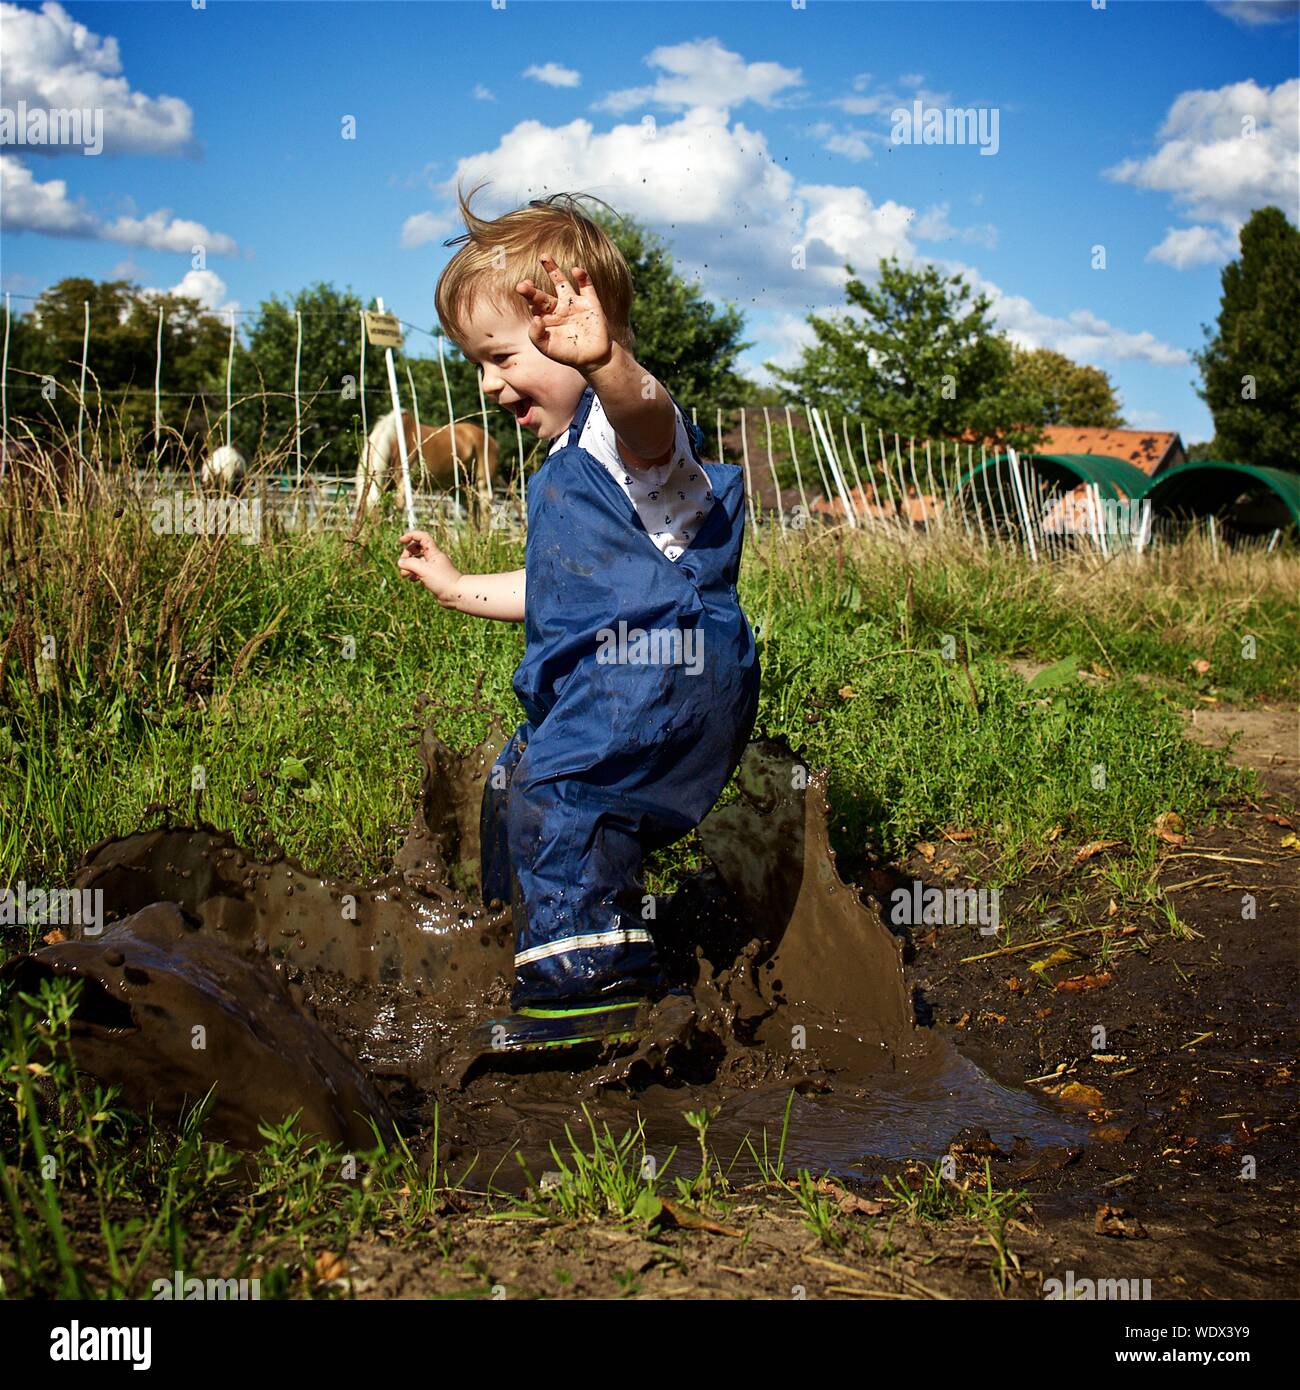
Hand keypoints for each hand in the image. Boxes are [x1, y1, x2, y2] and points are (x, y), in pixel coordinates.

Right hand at [398, 530, 461, 605]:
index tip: (401, 541)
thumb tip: (400, 562)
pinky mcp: (432, 577)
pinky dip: (414, 574)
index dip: (410, 536)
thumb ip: (410, 564)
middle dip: (407, 555)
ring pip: (417, 561)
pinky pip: (420, 572)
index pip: (421, 537)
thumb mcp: (424, 570)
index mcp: (433, 552)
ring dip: (408, 566)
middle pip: (416, 549)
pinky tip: (413, 580)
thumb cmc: (443, 580)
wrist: (456, 594)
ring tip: (404, 574)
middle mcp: (433, 558)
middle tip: (403, 564)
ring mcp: (433, 567)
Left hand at [515, 253, 612, 371]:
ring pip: (562, 282)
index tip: (522, 289)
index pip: (534, 304)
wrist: (594, 358)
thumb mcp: (547, 348)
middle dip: (532, 289)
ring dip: (553, 269)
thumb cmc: (568, 354)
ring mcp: (575, 304)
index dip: (528, 296)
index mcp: (548, 318)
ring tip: (543, 256)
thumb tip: (535, 317)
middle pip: (543, 295)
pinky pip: (586, 286)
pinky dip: (582, 277)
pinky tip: (576, 270)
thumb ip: (536, 334)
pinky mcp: (591, 303)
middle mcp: (559, 308)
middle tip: (523, 284)